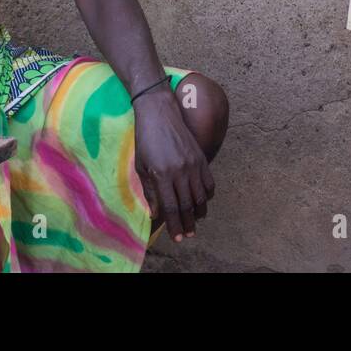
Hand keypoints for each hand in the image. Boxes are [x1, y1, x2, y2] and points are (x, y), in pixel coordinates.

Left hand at [132, 88, 213, 242]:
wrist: (159, 113)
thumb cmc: (145, 140)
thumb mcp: (141, 166)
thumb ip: (149, 191)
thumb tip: (156, 213)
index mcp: (162, 175)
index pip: (172, 208)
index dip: (175, 225)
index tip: (178, 238)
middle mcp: (180, 171)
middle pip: (188, 205)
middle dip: (188, 223)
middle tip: (188, 235)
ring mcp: (193, 164)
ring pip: (201, 196)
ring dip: (199, 212)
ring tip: (196, 222)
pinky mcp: (201, 157)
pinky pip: (209, 182)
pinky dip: (208, 195)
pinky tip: (203, 201)